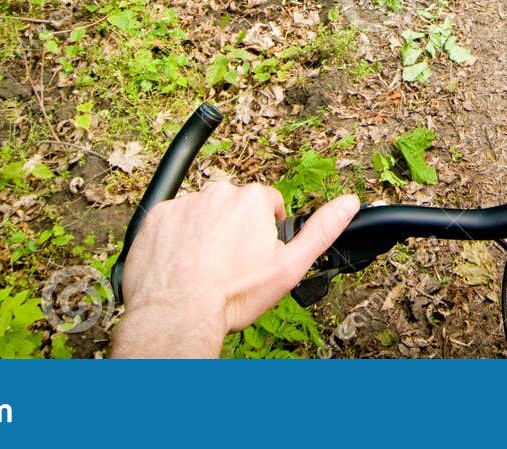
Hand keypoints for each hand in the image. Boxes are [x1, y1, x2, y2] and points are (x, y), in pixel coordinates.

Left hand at [111, 181, 358, 357]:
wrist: (178, 314)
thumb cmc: (234, 295)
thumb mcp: (289, 267)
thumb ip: (321, 230)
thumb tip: (350, 202)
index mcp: (251, 199)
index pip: (267, 205)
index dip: (266, 233)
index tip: (256, 258)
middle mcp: (217, 192)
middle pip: (233, 207)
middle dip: (234, 230)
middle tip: (231, 266)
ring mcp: (183, 203)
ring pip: (202, 215)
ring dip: (205, 233)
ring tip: (204, 269)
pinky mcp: (155, 218)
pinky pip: (172, 222)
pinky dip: (176, 239)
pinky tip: (181, 265)